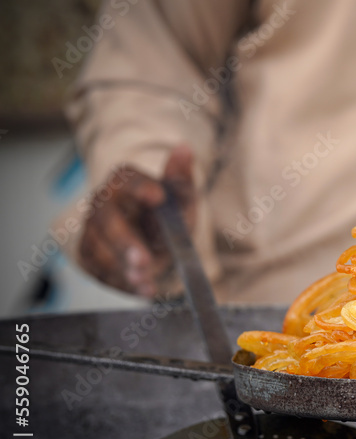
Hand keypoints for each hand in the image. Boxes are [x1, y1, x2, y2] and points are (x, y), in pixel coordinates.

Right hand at [79, 144, 195, 297]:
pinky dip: (120, 283)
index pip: (128, 180)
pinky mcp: (88, 254)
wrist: (155, 241)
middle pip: (106, 221)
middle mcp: (102, 201)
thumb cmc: (169, 215)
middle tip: (144, 262)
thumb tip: (184, 148)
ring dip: (123, 269)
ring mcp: (91, 229)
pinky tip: (141, 290)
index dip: (141, 187)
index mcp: (125, 180)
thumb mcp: (182, 198)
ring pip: (98, 249)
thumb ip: (181, 178)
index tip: (157, 196)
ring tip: (147, 283)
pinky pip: (98, 269)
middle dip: (125, 243)